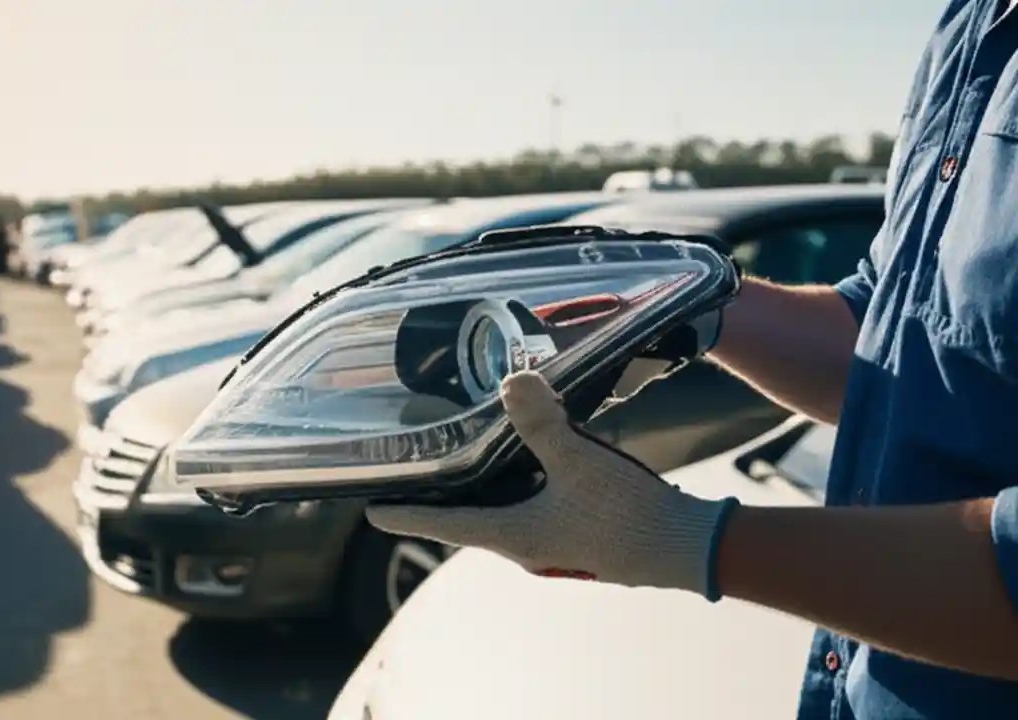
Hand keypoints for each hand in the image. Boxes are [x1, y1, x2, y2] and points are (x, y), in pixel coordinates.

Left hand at [367, 371, 738, 599]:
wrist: (685, 548)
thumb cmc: (628, 516)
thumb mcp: (579, 462)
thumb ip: (543, 423)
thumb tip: (512, 382)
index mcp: (510, 535)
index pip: (439, 524)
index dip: (402, 514)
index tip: (369, 508)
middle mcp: (522, 545)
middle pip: (463, 517)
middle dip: (438, 493)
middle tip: (412, 466)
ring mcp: (548, 543)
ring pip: (497, 510)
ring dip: (477, 486)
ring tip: (458, 453)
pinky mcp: (572, 533)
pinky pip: (528, 505)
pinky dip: (514, 482)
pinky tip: (524, 456)